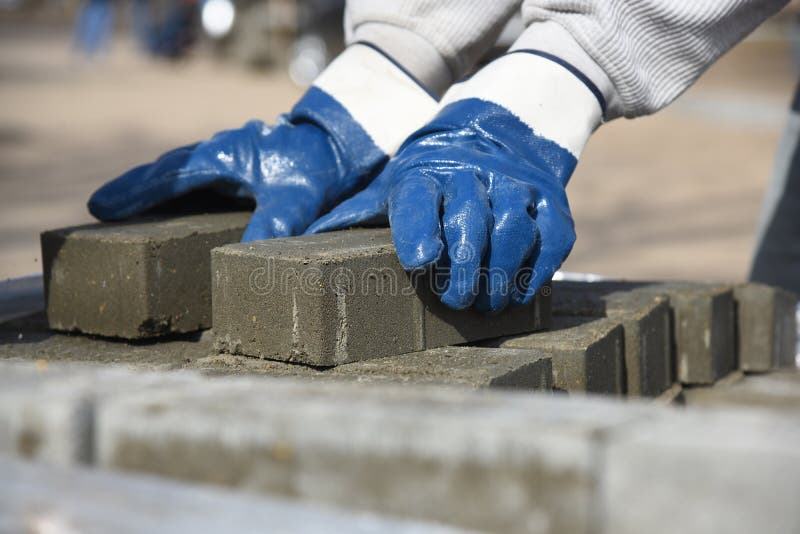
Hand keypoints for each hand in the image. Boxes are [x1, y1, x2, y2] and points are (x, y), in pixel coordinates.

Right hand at [88, 44, 435, 240]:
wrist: (347, 145)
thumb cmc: (321, 168)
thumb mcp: (297, 199)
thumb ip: (273, 227)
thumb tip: (245, 261)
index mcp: (224, 157)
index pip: (169, 176)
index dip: (135, 192)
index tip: (100, 205)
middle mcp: (222, 154)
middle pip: (167, 171)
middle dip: (134, 188)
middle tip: (99, 207)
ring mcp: (232, 160)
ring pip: (183, 174)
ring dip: (154, 189)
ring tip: (124, 209)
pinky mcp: (245, 170)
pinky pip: (202, 180)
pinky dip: (180, 192)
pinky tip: (174, 209)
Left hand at [308, 51, 604, 311]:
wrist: (497, 132)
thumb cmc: (432, 178)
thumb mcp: (391, 187)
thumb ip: (356, 214)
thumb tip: (300, 243)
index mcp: (424, 171)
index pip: (418, 198)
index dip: (420, 229)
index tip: (421, 262)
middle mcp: (473, 172)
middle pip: (470, 218)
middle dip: (464, 266)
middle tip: (457, 300)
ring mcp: (517, 184)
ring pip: (513, 228)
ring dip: (501, 273)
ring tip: (486, 305)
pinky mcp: (552, 200)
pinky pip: (551, 235)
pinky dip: (537, 268)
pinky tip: (519, 293)